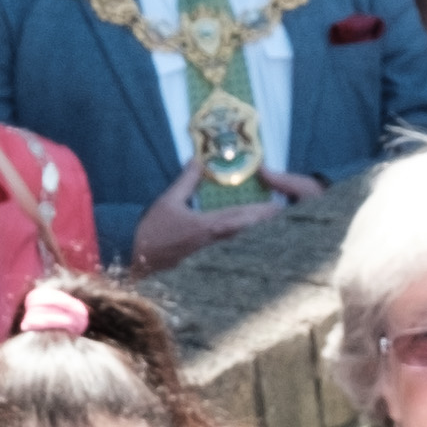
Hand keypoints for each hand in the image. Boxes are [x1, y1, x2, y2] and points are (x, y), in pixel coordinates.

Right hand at [131, 171, 327, 269]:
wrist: (137, 262)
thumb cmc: (152, 232)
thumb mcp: (168, 201)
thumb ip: (187, 180)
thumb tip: (199, 159)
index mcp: (211, 226)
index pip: (246, 217)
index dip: (266, 211)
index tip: (283, 206)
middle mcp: (218, 244)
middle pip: (252, 233)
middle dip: (270, 226)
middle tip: (289, 219)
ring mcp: (215, 257)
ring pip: (245, 246)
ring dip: (262, 238)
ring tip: (280, 231)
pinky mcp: (210, 267)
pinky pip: (235, 256)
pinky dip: (247, 249)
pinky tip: (256, 248)